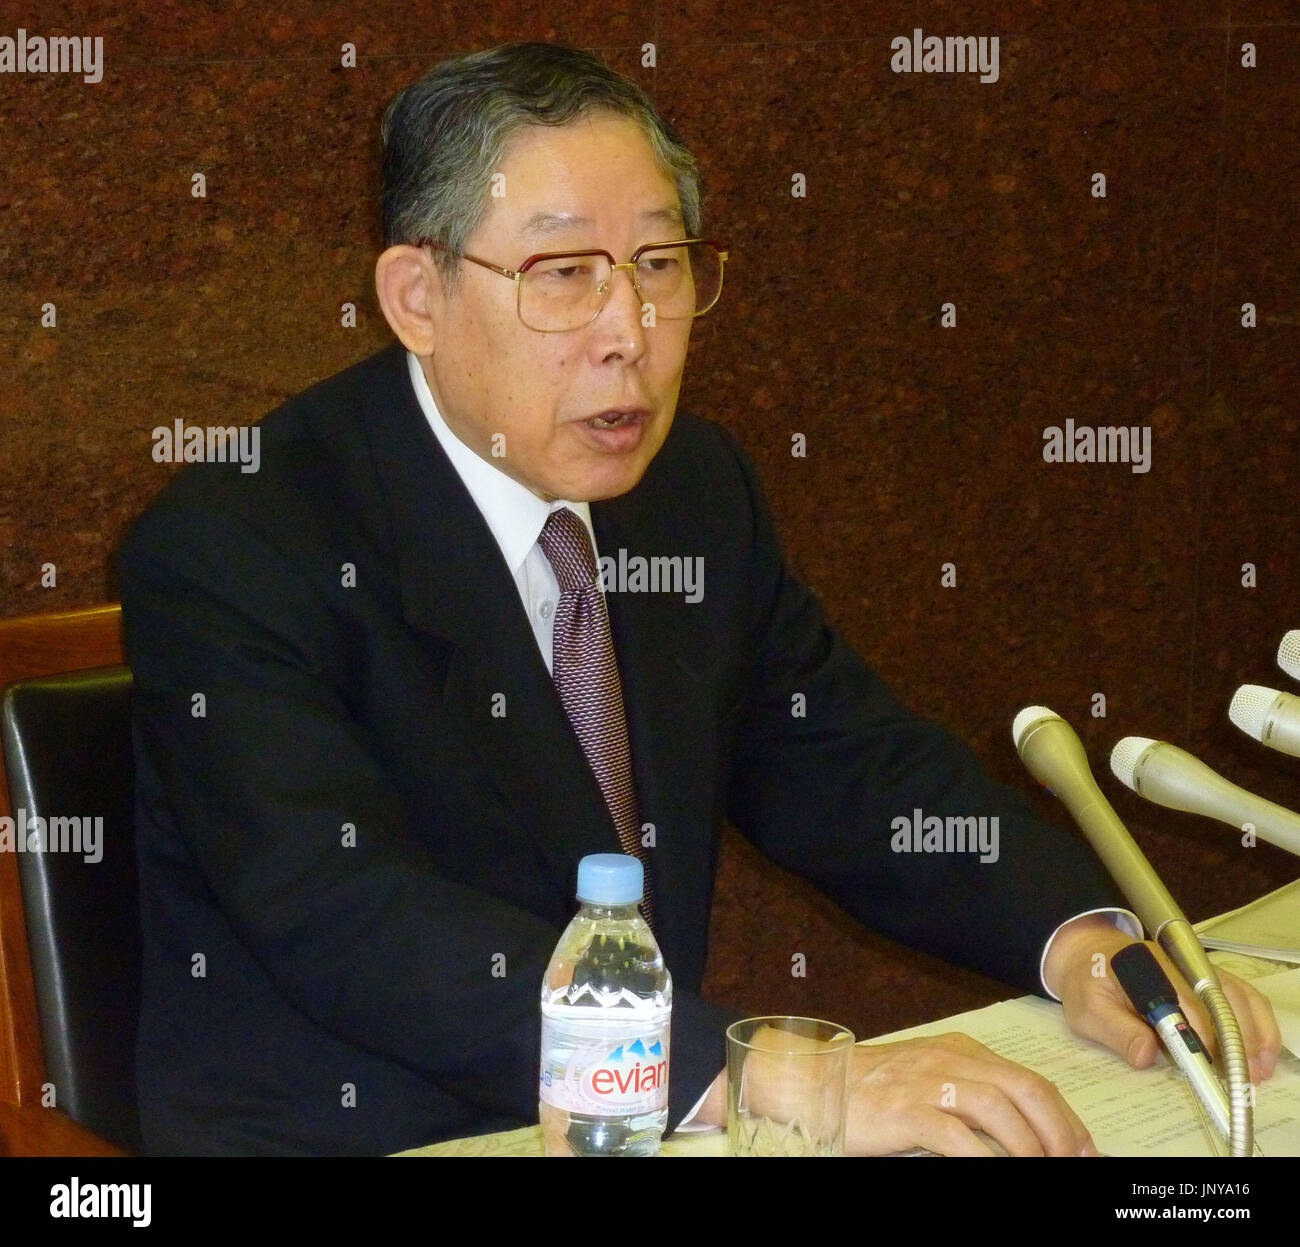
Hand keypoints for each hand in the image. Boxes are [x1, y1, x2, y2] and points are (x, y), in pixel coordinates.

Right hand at [840, 1033, 1096, 1154]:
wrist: (815, 1081)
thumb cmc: (873, 1089)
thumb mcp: (929, 1079)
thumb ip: (969, 1094)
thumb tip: (1020, 1133)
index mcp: (962, 1051)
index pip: (1030, 1081)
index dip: (1065, 1119)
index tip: (1085, 1151)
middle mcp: (951, 1060)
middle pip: (1024, 1089)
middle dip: (1060, 1132)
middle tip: (1074, 1164)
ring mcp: (928, 1083)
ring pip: (997, 1108)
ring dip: (1028, 1146)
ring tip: (1040, 1172)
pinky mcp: (905, 1110)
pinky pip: (956, 1136)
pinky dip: (983, 1160)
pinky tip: (994, 1175)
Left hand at [1043, 916, 1282, 1084]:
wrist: (1087, 954)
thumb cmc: (1086, 983)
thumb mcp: (1088, 1010)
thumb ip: (1116, 1031)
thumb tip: (1148, 1056)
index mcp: (1145, 968)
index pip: (1181, 1001)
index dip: (1198, 1034)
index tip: (1206, 1065)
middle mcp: (1176, 963)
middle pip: (1218, 998)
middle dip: (1234, 1038)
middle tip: (1243, 1077)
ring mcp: (1193, 968)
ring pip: (1236, 994)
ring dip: (1253, 1031)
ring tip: (1258, 1070)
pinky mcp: (1204, 977)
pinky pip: (1239, 994)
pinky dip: (1255, 1020)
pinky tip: (1260, 1049)